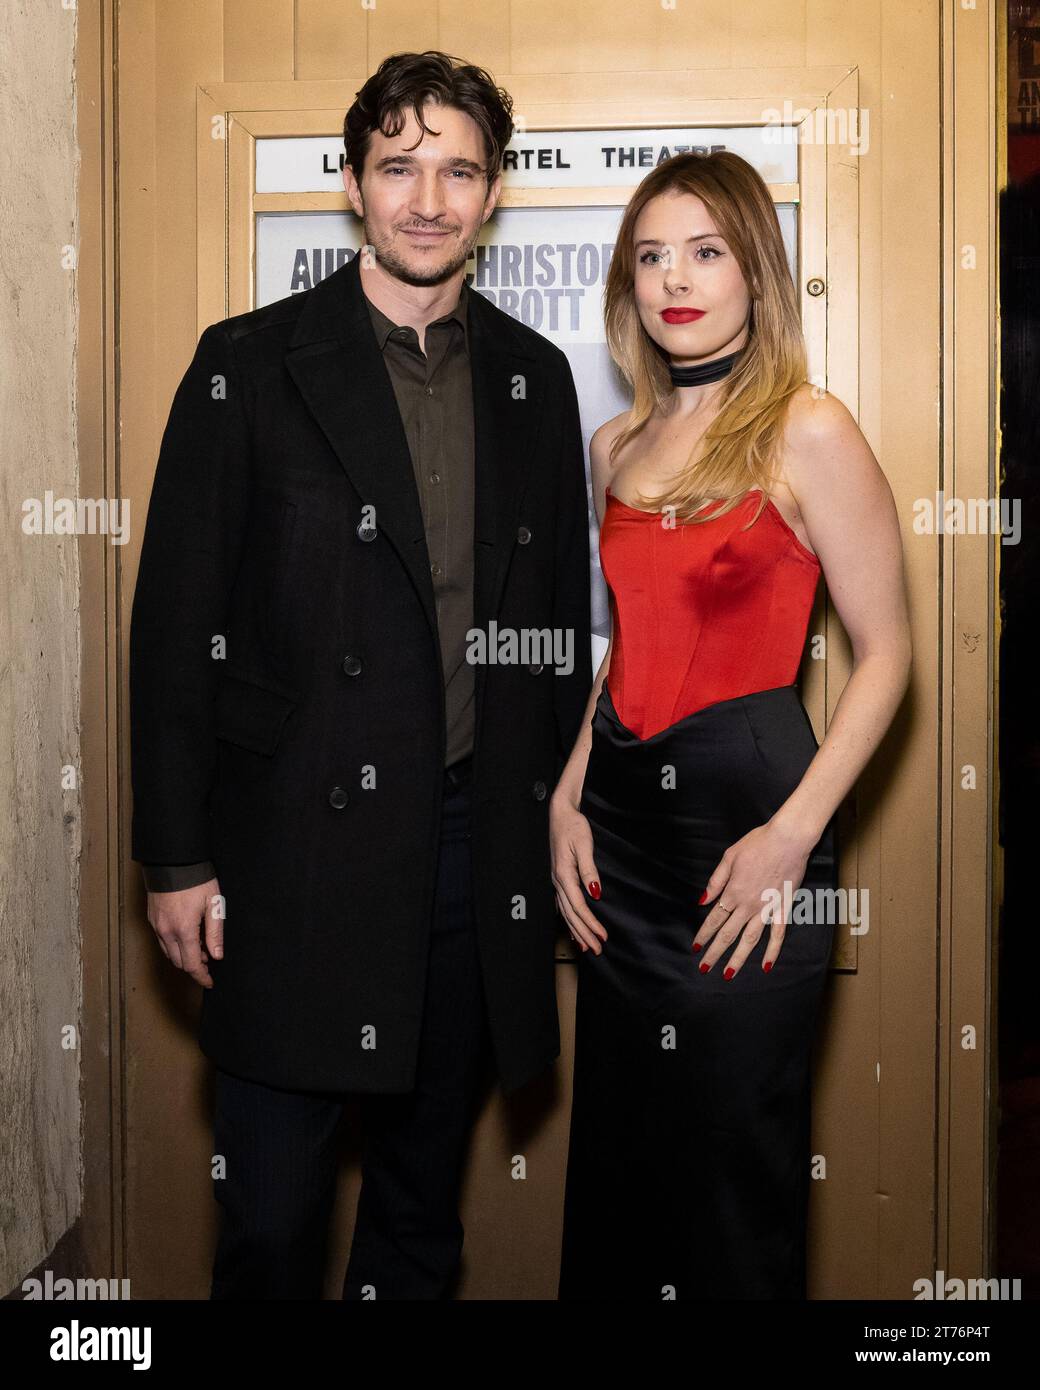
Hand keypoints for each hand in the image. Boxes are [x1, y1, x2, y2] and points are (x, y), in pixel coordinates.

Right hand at [146, 877, 222, 987]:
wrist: (172, 862)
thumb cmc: (197, 881)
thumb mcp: (214, 905)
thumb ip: (215, 933)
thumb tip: (217, 956)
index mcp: (184, 930)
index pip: (192, 965)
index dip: (201, 977)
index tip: (210, 982)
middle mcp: (166, 932)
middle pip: (179, 962)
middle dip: (194, 967)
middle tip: (209, 960)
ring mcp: (157, 926)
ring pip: (169, 953)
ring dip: (184, 956)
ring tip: (201, 948)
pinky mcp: (152, 919)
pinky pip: (162, 941)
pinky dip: (174, 946)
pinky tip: (186, 937)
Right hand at [550, 791, 607, 954]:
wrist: (560, 814)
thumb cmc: (572, 827)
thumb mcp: (584, 845)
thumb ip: (589, 870)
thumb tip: (595, 892)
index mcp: (564, 874)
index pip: (578, 906)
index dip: (590, 923)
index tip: (602, 936)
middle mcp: (557, 881)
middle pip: (570, 914)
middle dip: (584, 933)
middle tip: (597, 949)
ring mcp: (556, 880)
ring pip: (565, 912)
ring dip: (576, 930)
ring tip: (586, 946)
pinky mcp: (558, 878)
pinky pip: (562, 905)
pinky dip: (569, 919)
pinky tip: (573, 928)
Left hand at [694, 819, 815, 977]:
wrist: (787, 839)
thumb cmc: (757, 844)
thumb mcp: (729, 857)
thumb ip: (716, 881)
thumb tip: (702, 900)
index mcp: (732, 892)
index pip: (713, 919)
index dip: (703, 935)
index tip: (695, 947)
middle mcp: (747, 905)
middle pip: (727, 934)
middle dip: (714, 953)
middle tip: (703, 968)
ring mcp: (766, 909)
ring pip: (749, 940)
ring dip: (737, 959)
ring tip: (728, 975)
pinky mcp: (783, 908)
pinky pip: (778, 935)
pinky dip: (772, 951)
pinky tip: (765, 966)